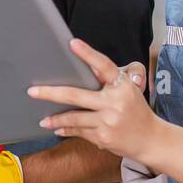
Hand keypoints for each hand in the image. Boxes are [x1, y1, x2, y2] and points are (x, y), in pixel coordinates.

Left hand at [27, 38, 156, 157]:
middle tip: (32, 91)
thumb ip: (111, 78)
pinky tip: (57, 128)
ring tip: (42, 118)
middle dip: (50, 93)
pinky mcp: (103, 138)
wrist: (151, 139)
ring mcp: (108, 122)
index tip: (72, 43)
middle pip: (76, 95)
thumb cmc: (136, 109)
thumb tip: (88, 69)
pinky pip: (79, 131)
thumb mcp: (130, 89)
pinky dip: (66, 130)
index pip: (104, 66)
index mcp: (123, 86)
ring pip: (73, 118)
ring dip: (55, 119)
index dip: (88, 54)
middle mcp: (115, 103)